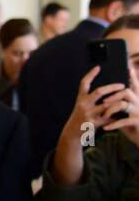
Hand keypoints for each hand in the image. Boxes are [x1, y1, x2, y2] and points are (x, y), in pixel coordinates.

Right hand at [53, 65, 138, 183]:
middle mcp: (83, 104)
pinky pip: (109, 118)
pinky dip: (117, 116)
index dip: (90, 75)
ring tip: (127, 98)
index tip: (98, 67)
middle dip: (112, 87)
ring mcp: (88, 113)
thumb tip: (107, 89)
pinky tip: (123, 114)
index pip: (84, 84)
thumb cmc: (81, 117)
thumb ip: (91, 97)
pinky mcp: (93, 123)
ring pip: (106, 105)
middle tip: (122, 85)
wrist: (72, 133)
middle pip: (98, 92)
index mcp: (81, 98)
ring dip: (118, 102)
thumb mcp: (82, 105)